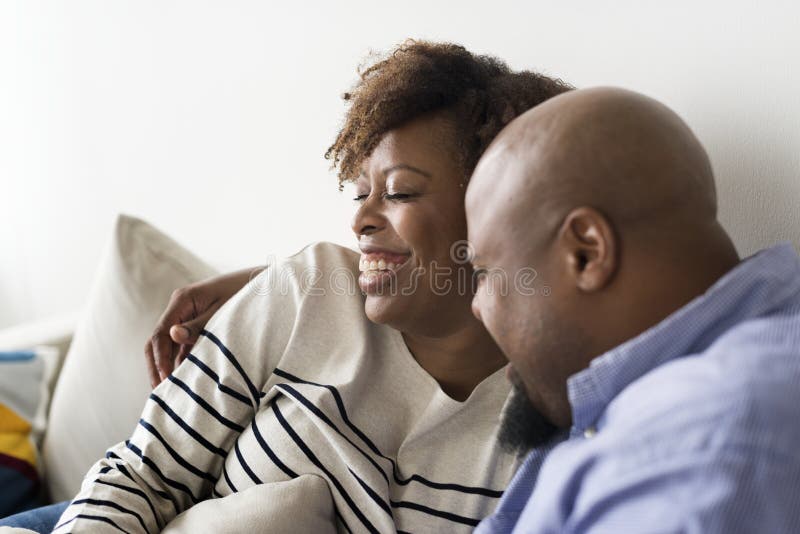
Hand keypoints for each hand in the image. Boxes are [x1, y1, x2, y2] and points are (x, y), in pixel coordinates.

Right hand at [145, 267, 262, 387]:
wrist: (261, 284)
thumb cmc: (244, 294)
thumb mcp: (222, 312)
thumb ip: (199, 326)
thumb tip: (173, 335)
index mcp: (182, 300)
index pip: (161, 333)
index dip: (160, 358)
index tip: (166, 379)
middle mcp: (179, 308)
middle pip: (158, 341)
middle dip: (157, 366)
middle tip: (160, 391)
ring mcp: (186, 317)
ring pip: (168, 346)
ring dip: (167, 366)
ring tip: (169, 392)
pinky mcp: (196, 326)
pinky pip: (182, 347)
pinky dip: (181, 362)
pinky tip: (184, 380)